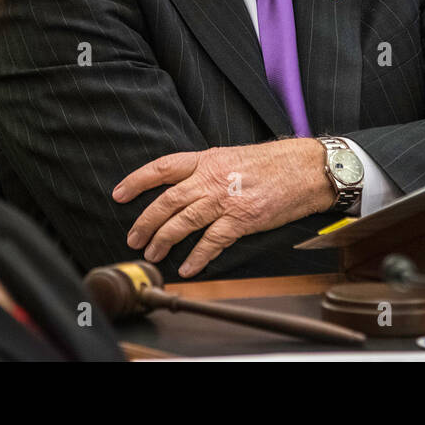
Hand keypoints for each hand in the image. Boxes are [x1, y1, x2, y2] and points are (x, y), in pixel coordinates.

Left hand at [112, 138, 335, 277]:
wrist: (305, 169)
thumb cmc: (274, 162)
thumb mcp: (232, 156)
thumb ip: (207, 170)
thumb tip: (185, 185)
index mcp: (207, 160)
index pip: (162, 167)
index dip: (137, 181)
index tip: (119, 194)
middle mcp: (211, 178)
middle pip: (167, 200)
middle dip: (144, 221)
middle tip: (133, 237)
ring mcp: (225, 199)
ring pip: (183, 222)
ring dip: (163, 240)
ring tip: (152, 253)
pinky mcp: (242, 220)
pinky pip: (212, 242)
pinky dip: (196, 257)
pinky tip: (187, 268)